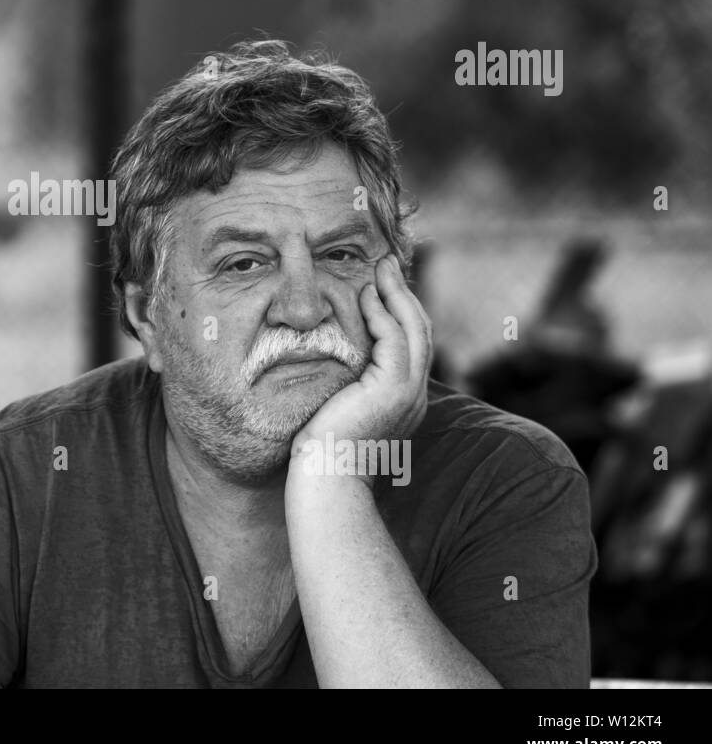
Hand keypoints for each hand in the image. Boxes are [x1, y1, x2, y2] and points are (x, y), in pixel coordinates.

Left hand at [289, 254, 432, 479]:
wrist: (326, 479)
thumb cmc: (322, 450)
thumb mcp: (339, 405)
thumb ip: (347, 381)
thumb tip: (332, 356)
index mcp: (404, 399)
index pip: (412, 345)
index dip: (400, 312)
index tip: (383, 285)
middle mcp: (414, 395)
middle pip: (421, 331)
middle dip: (404, 295)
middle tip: (388, 264)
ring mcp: (409, 393)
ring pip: (414, 330)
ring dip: (396, 295)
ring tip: (381, 269)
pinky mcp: (393, 391)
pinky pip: (394, 342)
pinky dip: (382, 315)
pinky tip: (366, 296)